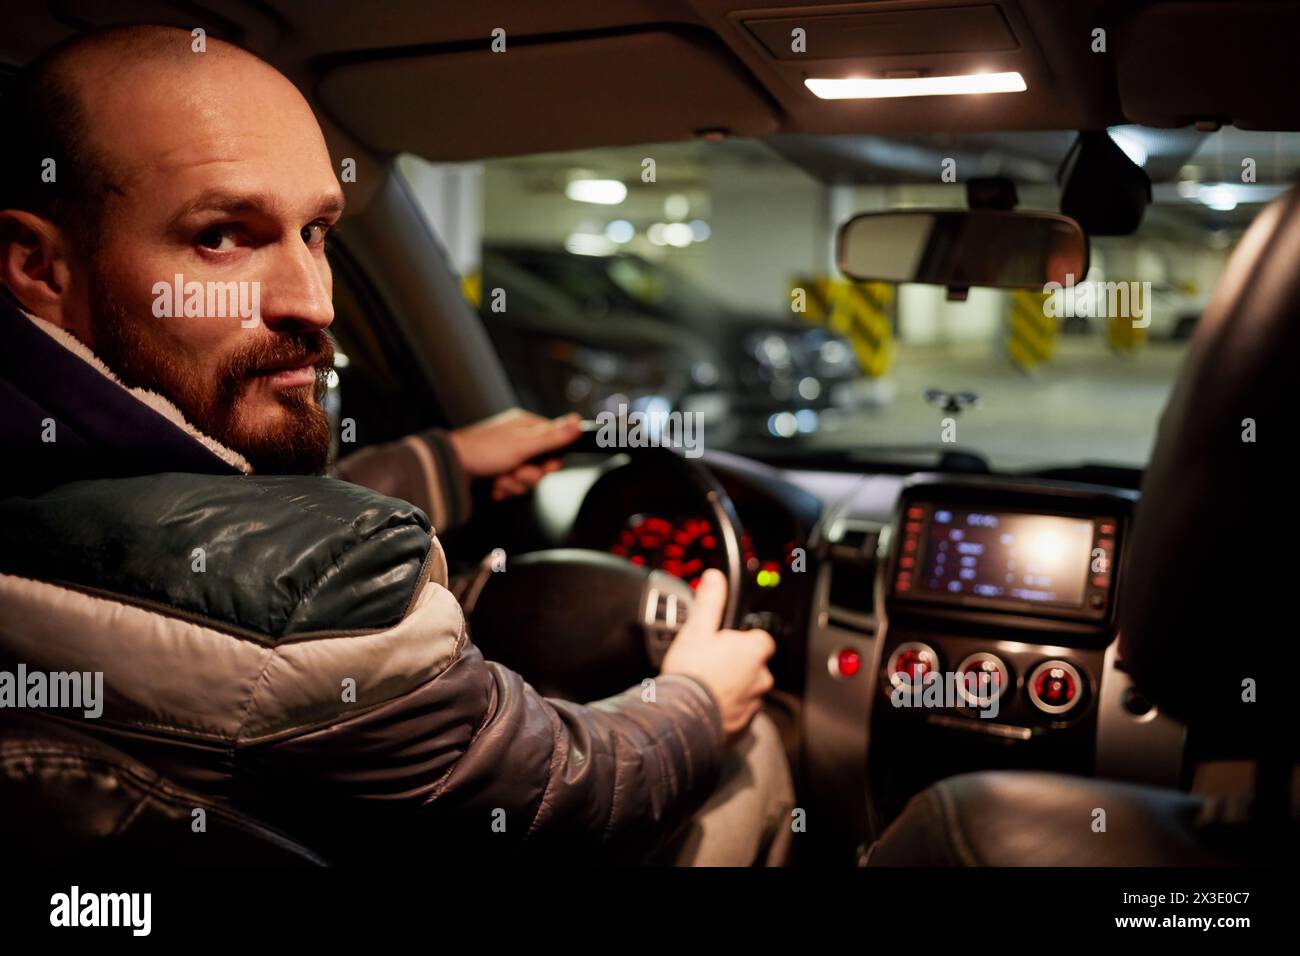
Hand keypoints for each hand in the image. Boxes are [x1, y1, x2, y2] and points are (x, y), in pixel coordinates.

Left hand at [448, 408, 582, 501]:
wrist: (450, 468)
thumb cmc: (481, 450)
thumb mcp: (523, 444)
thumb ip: (553, 436)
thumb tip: (578, 422)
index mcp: (526, 426)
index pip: (555, 444)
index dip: (550, 461)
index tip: (542, 466)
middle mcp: (518, 440)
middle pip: (541, 466)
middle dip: (528, 475)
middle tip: (514, 472)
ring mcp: (508, 457)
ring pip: (527, 479)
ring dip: (514, 484)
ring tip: (500, 479)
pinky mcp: (498, 471)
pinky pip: (513, 485)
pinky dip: (504, 488)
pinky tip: (494, 485)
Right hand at [660, 569, 775, 742]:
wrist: (682, 720)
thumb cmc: (691, 674)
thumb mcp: (697, 630)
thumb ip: (710, 603)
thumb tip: (714, 578)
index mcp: (753, 651)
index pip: (761, 639)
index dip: (743, 640)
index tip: (725, 643)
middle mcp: (761, 678)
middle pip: (754, 665)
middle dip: (737, 665)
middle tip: (710, 666)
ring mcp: (755, 704)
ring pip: (748, 690)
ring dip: (733, 689)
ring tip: (706, 688)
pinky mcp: (745, 727)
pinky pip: (740, 713)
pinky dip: (728, 710)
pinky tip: (707, 707)